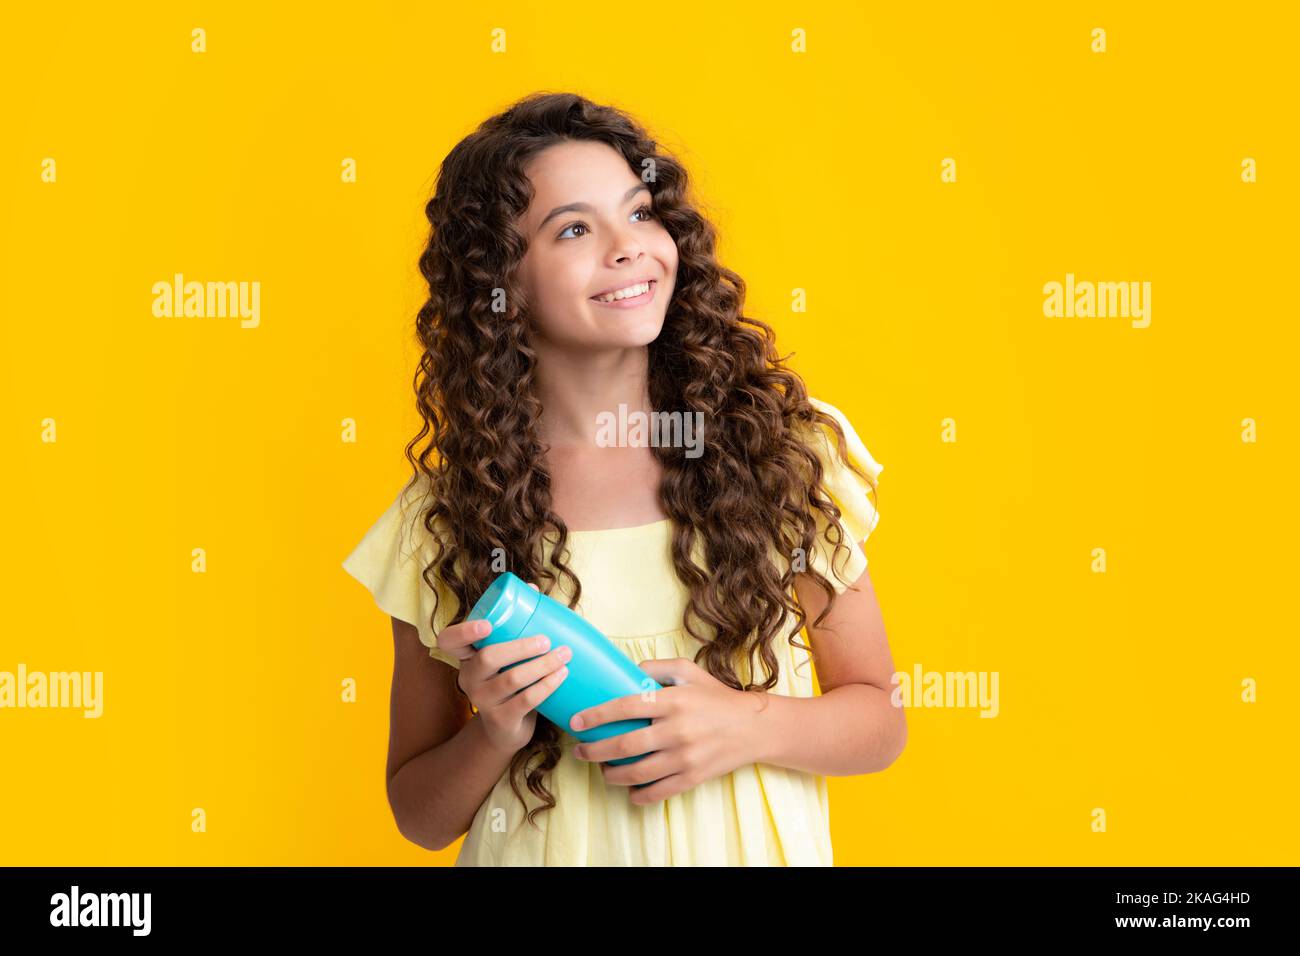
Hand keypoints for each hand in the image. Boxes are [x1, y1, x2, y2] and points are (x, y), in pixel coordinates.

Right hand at [435, 581, 570, 754]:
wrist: (506, 730)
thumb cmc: (509, 682)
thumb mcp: (507, 656)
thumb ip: (515, 623)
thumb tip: (532, 588)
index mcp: (467, 657)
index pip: (448, 641)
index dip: (463, 631)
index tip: (487, 624)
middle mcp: (468, 678)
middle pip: (488, 658)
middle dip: (521, 647)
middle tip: (547, 640)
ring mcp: (482, 701)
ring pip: (512, 679)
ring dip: (542, 665)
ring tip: (564, 655)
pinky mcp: (500, 720)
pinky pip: (525, 700)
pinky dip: (547, 686)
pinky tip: (561, 675)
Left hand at [569, 657, 766, 804]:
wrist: (753, 727)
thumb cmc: (717, 697)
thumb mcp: (689, 671)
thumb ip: (657, 667)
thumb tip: (627, 670)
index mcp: (673, 701)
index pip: (625, 707)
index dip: (596, 715)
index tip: (576, 721)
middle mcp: (677, 730)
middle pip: (624, 745)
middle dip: (595, 750)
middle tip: (580, 750)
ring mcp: (685, 757)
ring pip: (636, 772)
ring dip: (611, 774)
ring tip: (601, 769)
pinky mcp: (692, 778)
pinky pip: (657, 792)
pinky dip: (637, 794)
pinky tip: (628, 789)